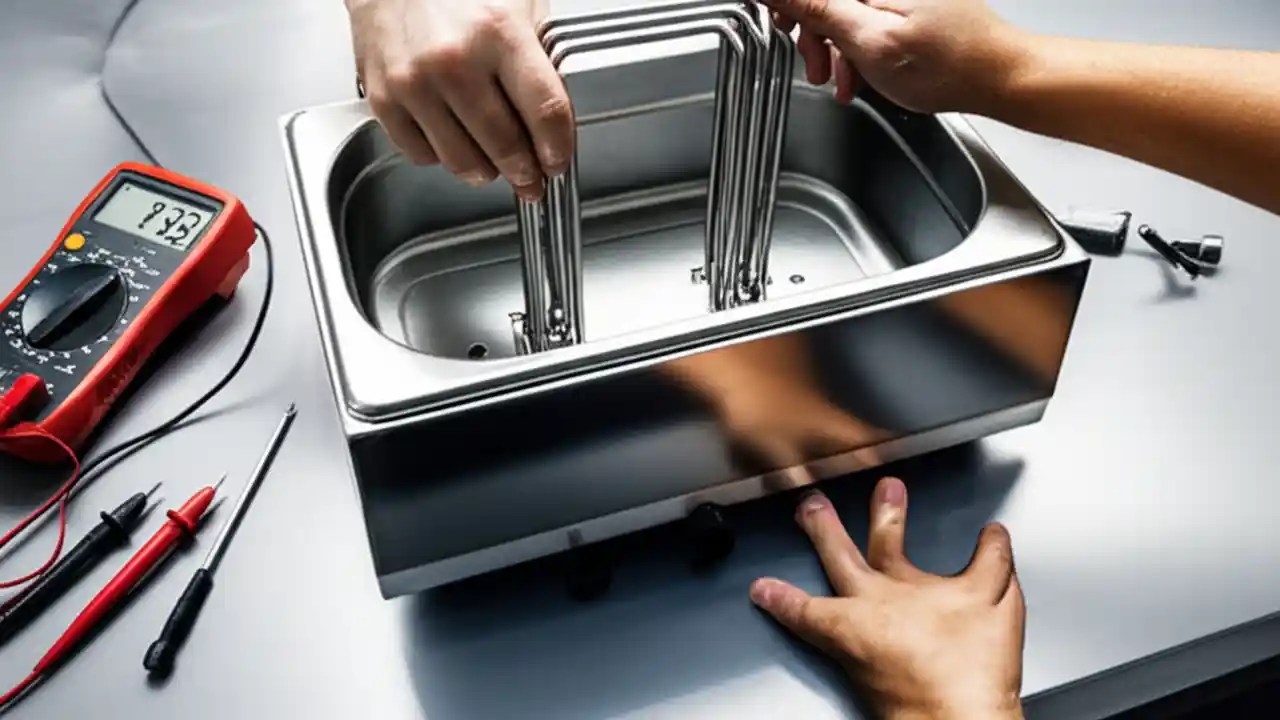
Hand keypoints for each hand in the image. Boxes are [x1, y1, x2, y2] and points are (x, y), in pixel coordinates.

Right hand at [346, 0, 573, 199]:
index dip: (557, 148)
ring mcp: (414, 83)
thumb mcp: (517, 5)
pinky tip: (452, 140)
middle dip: (525, 171)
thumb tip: (555, 118)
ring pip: (463, 161)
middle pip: (505, 145)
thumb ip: (539, 58)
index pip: (545, 111)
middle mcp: (455, 60)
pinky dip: (441, 157)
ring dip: (485, 171)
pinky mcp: (383, 99)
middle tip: (531, 177)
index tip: (557, 162)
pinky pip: (422, 155)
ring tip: (493, 165)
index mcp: (499, 31)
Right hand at [750, 478, 1025, 719]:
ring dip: (890, 513)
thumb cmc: (916, 711)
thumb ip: (859, 661)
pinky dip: (994, 545)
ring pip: (896, 542)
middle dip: (823, 528)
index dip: (781, 598)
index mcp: (853, 628)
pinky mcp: (977, 591)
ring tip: (888, 489)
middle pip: (841, 555)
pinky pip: (991, 559)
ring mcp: (928, 590)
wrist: (956, 717)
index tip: (765, 588)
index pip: (805, 609)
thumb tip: (863, 661)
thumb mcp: (870, 686)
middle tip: (812, 505)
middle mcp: (885, 599)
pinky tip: (993, 533)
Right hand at [762, 0, 1030, 113]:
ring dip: (834, 46)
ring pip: (845, 8)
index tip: (777, 24)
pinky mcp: (910, 2)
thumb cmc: (945, 64)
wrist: (997, 77)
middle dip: (813, 30)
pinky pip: (867, 16)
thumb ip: (816, 7)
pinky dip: (856, 46)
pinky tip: (860, 74)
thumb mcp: (866, 40)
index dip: (789, 6)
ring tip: (840, 81)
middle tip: (813, 65)